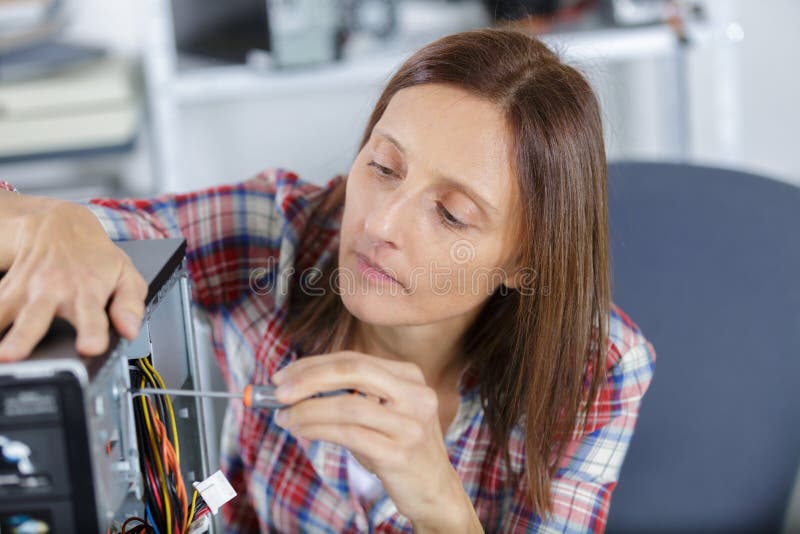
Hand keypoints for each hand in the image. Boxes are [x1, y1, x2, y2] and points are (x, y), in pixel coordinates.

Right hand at [0, 198, 146, 359]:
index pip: (92, 317)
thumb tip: (131, 330)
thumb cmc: (95, 257)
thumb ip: (129, 304)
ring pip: (5, 309)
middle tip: (13, 355)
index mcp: (87, 292)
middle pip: (36, 316)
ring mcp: (26, 288)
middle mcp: (53, 291)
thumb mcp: (124, 274)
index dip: (92, 332)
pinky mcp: (7, 286)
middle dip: (23, 337)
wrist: (59, 224)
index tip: (90, 347)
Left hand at [271, 350, 478, 530]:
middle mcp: (415, 394)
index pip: (353, 359)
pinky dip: (318, 430)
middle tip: (277, 391)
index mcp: (409, 375)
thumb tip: (294, 386)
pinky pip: (349, 434)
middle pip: (353, 371)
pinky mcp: (399, 453)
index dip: (313, 365)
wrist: (434, 489)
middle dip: (308, 378)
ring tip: (285, 418)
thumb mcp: (382, 411)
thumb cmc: (398, 446)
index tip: (282, 376)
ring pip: (347, 405)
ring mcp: (410, 423)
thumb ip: (349, 393)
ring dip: (307, 410)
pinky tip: (301, 431)